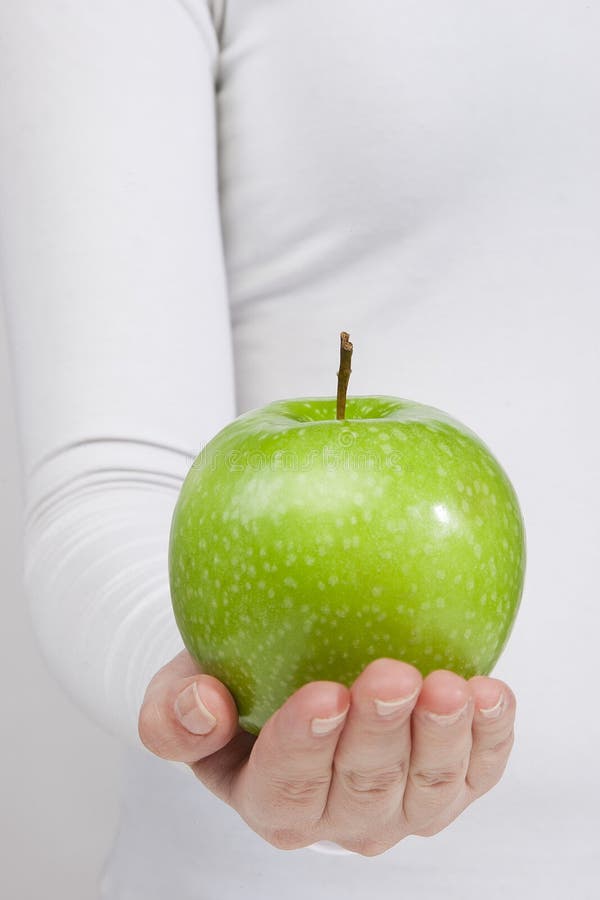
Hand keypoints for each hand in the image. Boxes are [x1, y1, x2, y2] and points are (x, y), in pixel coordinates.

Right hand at [138, 650, 514, 855]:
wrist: (291, 689)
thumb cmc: (236, 691)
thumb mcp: (182, 695)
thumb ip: (173, 714)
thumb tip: (201, 704)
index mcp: (271, 801)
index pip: (285, 786)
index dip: (305, 746)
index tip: (322, 695)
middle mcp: (340, 818)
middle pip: (364, 788)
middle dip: (380, 733)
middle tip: (391, 677)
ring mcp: (401, 807)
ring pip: (428, 790)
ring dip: (442, 738)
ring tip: (449, 688)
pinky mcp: (448, 784)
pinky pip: (478, 771)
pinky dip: (490, 738)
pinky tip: (491, 695)